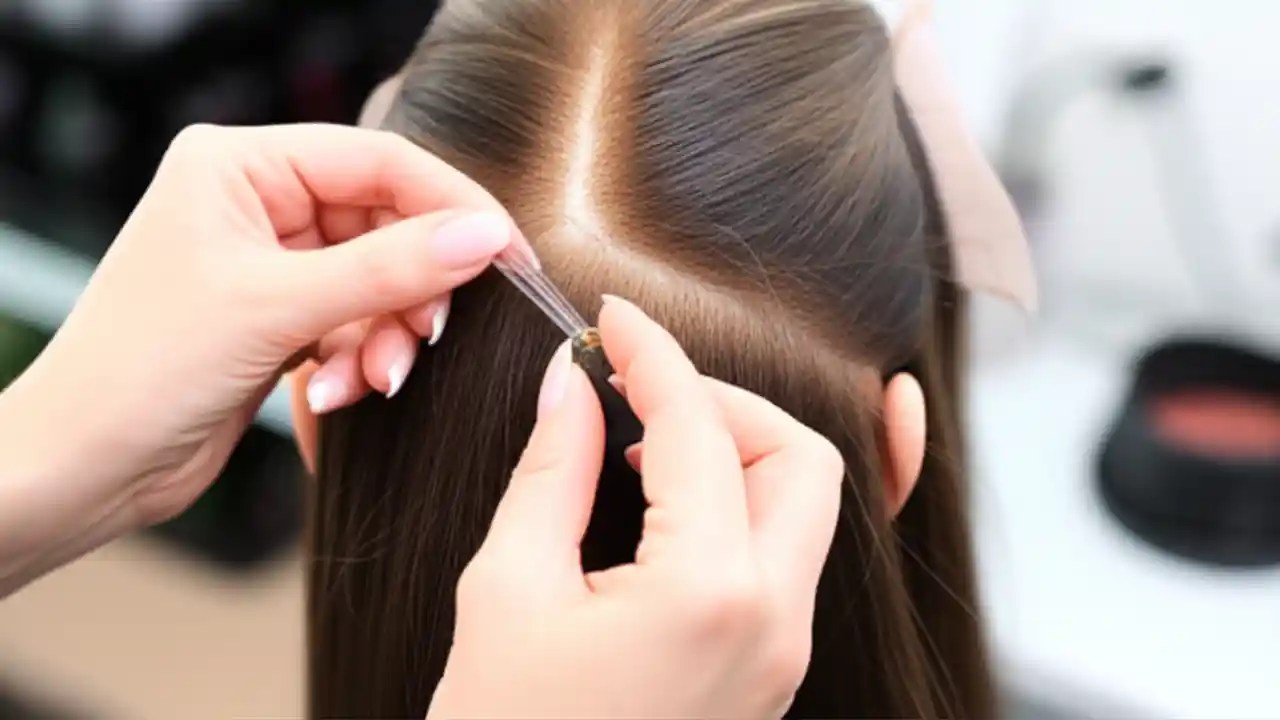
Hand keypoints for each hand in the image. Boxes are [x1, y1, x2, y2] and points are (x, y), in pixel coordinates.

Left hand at [0, 123, 526, 590]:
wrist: (85, 467)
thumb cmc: (140, 369)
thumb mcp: (276, 308)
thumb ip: (389, 269)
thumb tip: (483, 237)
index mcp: (239, 166)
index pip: (378, 161)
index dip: (451, 204)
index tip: (507, 252)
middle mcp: (256, 204)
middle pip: (386, 226)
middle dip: (411, 290)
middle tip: (428, 334)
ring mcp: (271, 262)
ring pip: (379, 282)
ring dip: (386, 335)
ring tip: (371, 379)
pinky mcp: (281, 316)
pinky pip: (356, 323)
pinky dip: (359, 358)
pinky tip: (333, 393)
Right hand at [430, 298, 844, 719]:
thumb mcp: (508, 591)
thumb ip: (552, 469)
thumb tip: (572, 383)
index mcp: (709, 593)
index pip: (697, 427)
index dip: (652, 354)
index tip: (611, 319)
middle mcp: (773, 621)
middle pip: (797, 457)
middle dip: (723, 403)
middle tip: (638, 392)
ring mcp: (782, 654)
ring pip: (803, 506)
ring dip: (736, 452)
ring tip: (640, 447)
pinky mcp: (769, 674)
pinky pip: (783, 558)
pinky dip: (740, 508)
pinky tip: (667, 502)